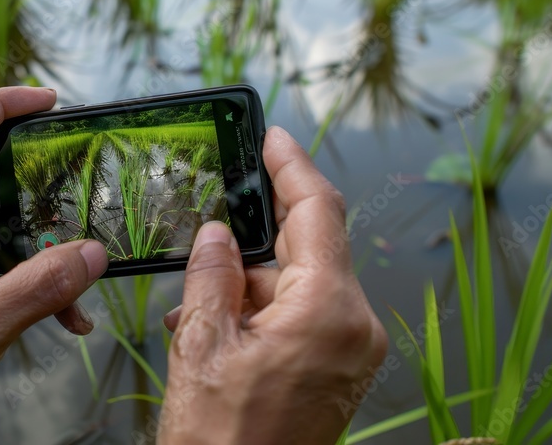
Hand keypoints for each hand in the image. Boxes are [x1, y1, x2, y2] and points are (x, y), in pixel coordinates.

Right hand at [157, 127, 387, 443]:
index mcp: (327, 310)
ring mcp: (352, 349)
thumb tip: (216, 233)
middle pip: (310, 245)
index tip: (272, 137)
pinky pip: (305, 314)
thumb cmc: (223, 442)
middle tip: (218, 209)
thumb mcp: (201, 346)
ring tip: (197, 300)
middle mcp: (354, 324)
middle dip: (259, 230)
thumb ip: (212, 275)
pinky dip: (264, 308)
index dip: (292, 166)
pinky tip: (218, 323)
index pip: (318, 210)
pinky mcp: (341, 367)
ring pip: (302, 281)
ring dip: (251, 279)